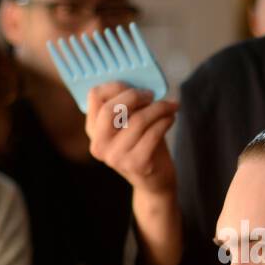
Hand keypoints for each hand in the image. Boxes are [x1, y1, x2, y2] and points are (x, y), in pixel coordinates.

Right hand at [85, 82, 179, 197]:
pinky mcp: (136, 164)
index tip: (134, 86)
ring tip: (169, 107)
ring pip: (138, 120)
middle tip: (152, 95)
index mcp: (93, 131)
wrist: (154, 183)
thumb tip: (139, 80)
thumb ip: (127, 106)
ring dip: (159, 108)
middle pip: (112, 108)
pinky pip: (153, 133)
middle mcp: (99, 145)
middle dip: (136, 96)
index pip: (95, 96)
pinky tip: (171, 118)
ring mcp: (116, 157)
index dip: (116, 85)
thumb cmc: (143, 146)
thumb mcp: (128, 126)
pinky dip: (165, 121)